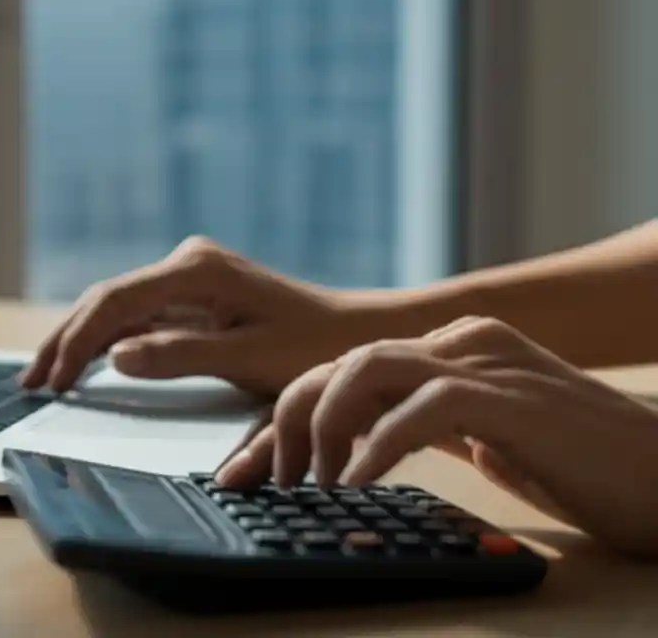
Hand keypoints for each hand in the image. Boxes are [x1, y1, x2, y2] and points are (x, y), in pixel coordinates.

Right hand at [20, 236, 392, 394]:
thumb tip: (115, 356)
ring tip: (45, 375)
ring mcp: (190, 276)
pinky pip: (138, 314)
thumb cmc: (313, 347)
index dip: (76, 343)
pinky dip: (107, 338)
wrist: (357, 333)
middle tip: (31, 382)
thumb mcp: (247, 358)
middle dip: (65, 340)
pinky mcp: (196, 293)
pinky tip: (86, 361)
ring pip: (116, 305)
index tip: (52, 381)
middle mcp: (187, 263)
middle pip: (106, 299)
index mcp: (196, 270)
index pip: (115, 303)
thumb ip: (179, 355)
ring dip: (79, 338)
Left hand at [216, 316, 657, 557]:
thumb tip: (352, 455)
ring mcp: (487, 362)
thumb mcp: (484, 441)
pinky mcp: (511, 397)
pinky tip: (355, 484)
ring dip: (322, 428)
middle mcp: (462, 342)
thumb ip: (425, 428)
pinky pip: (420, 409)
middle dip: (285, 423)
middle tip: (266, 484)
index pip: (344, 370)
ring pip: (366, 369)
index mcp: (451, 348)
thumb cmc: (583, 466)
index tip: (246, 472)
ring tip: (310, 486)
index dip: (286, 420)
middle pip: (339, 364)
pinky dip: (375, 446)